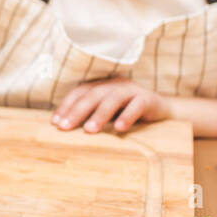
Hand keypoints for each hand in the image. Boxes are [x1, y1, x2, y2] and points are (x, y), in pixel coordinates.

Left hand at [51, 78, 172, 133]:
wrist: (162, 110)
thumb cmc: (127, 113)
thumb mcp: (107, 113)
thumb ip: (89, 116)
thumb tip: (64, 129)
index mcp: (102, 86)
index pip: (80, 92)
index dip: (66, 105)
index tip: (55, 123)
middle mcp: (114, 85)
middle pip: (93, 95)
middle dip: (77, 111)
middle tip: (65, 127)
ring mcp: (132, 90)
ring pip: (113, 99)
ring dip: (100, 115)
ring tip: (89, 131)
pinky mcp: (148, 99)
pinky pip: (137, 105)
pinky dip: (127, 116)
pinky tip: (119, 129)